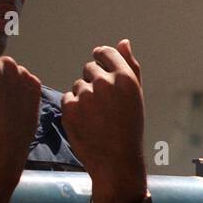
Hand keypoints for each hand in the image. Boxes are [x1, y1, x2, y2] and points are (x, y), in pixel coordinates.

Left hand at [62, 39, 146, 202]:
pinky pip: (67, 99)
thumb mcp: (135, 96)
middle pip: (88, 68)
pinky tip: (85, 122)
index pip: (105, 53)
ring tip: (96, 116)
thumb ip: (129, 66)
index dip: (100, 57)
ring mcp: (86, 95)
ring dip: (83, 96)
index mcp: (125, 78)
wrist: (116, 160)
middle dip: (93, 81)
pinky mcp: (69, 108)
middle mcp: (105, 83)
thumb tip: (123, 42)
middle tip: (102, 104)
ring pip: (77, 85)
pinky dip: (73, 109)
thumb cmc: (129, 127)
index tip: (99, 64)